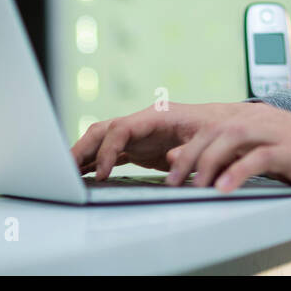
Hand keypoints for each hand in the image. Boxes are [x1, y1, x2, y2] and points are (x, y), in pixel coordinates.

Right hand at [71, 101, 246, 176]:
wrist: (225, 127)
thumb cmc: (218, 130)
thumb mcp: (209, 140)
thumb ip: (189, 149)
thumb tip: (170, 156)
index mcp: (157, 116)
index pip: (122, 129)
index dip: (108, 150)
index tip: (102, 173)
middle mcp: (143, 122)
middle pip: (103, 130)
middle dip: (82, 149)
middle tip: (64, 171)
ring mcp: (139, 134)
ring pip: (102, 140)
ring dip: (83, 155)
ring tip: (64, 174)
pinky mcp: (139, 147)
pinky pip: (110, 152)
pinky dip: (95, 162)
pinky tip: (81, 174)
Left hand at [164, 103, 290, 196]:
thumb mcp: (266, 153)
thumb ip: (231, 153)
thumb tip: (191, 159)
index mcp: (256, 117)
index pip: (211, 126)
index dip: (186, 147)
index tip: (168, 170)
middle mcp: (264, 119)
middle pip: (216, 130)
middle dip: (190, 156)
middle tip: (174, 181)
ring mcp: (279, 132)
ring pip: (233, 137)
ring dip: (210, 161)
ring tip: (196, 186)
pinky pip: (261, 157)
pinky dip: (240, 172)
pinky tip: (226, 188)